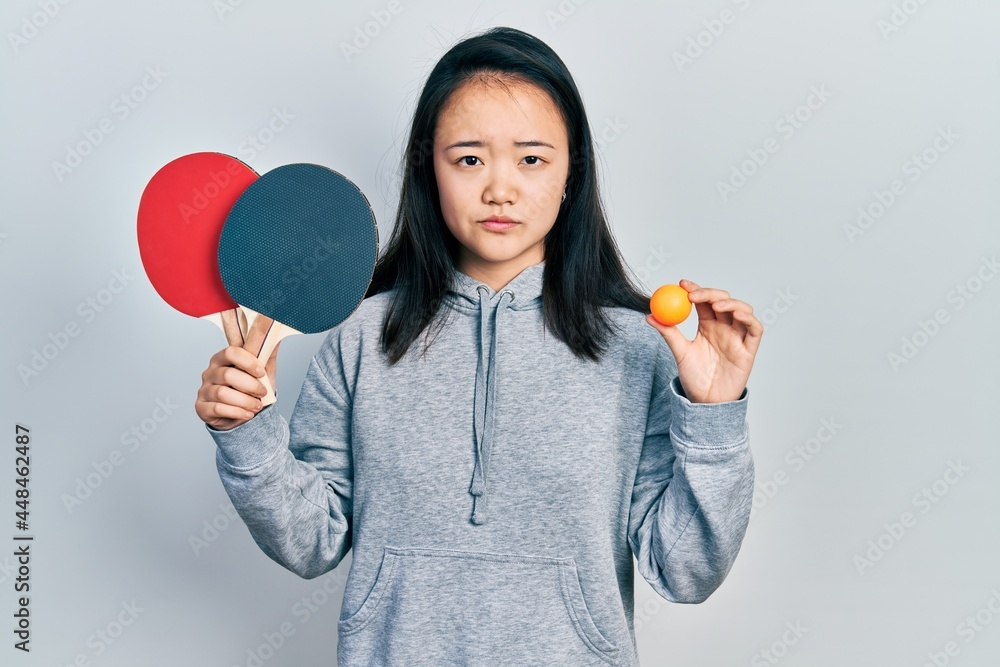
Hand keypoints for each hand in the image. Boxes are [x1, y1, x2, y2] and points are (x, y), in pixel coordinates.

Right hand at [195, 342, 280, 430]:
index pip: (230, 352)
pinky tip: (247, 414)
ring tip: (257, 406)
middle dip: (250, 385)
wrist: (242, 414)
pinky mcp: (201, 407)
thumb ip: (267, 355)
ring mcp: (204, 390)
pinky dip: (237, 412)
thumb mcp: (263, 372)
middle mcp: (209, 372)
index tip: (262, 373)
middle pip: (228, 375)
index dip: (247, 362)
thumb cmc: (250, 389)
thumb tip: (278, 337)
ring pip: (222, 393)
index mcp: (222, 359)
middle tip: (263, 392)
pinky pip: (218, 408)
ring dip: (245, 401)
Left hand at [646, 279, 761, 402]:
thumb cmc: (694, 378)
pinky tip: (737, 314)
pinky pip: (755, 330)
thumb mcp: (679, 353)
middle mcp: (724, 328)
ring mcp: (738, 337)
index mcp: (707, 326)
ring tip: (715, 305)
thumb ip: (668, 333)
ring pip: (742, 310)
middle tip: (694, 295)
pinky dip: (749, 319)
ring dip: (730, 303)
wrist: (705, 401)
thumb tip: (649, 315)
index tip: (682, 284)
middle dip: (710, 294)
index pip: (704, 301)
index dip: (696, 289)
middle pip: (723, 301)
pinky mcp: (749, 350)